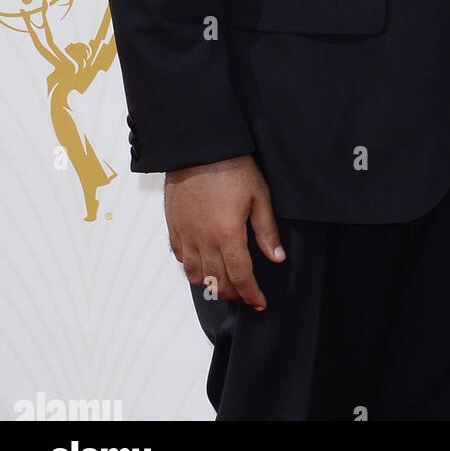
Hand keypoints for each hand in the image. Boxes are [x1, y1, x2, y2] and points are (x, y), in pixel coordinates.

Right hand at [165, 154, 284, 308]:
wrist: (199, 148)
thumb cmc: (232, 167)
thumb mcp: (259, 195)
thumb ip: (266, 230)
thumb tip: (276, 258)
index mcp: (227, 235)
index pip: (240, 276)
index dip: (251, 294)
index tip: (259, 303)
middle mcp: (203, 241)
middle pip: (216, 281)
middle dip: (232, 293)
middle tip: (244, 295)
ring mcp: (185, 235)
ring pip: (194, 275)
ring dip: (210, 285)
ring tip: (224, 285)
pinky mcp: (173, 227)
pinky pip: (180, 258)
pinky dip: (191, 268)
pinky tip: (201, 265)